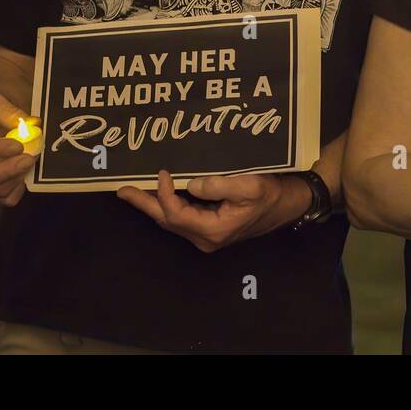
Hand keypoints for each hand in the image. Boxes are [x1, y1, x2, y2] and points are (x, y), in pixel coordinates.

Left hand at [118, 170, 311, 252]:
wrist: (288, 204)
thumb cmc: (271, 194)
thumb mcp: (248, 185)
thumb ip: (217, 185)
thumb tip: (190, 183)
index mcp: (213, 229)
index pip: (176, 213)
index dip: (164, 193)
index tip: (162, 171)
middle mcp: (206, 237)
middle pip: (167, 221)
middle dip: (144, 204)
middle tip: (122, 190)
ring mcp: (207, 235)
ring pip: (172, 220)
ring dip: (153, 204)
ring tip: (134, 190)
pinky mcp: (210, 228)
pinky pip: (182, 217)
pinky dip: (168, 204)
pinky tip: (160, 193)